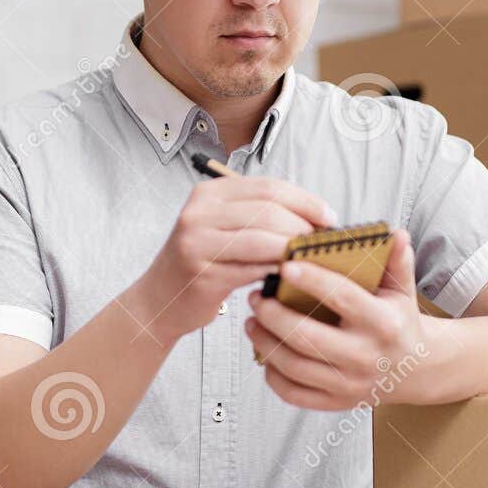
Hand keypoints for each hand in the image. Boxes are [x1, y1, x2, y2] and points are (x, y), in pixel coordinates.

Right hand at [126, 175, 336, 344]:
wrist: (159, 300)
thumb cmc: (200, 265)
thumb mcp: (222, 229)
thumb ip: (258, 217)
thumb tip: (314, 217)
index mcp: (209, 194)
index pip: (269, 187)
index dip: (305, 200)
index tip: (328, 217)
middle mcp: (199, 212)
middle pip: (268, 209)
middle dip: (303, 225)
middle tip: (321, 243)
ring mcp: (197, 241)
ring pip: (262, 237)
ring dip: (292, 249)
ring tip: (309, 260)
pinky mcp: (202, 272)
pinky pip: (252, 268)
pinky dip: (275, 271)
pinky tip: (287, 276)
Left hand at [245, 228, 429, 410]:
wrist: (414, 370)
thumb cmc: (399, 322)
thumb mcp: (403, 290)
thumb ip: (397, 261)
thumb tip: (395, 234)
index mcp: (383, 323)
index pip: (344, 298)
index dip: (312, 281)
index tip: (285, 266)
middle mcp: (366, 356)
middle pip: (308, 337)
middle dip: (273, 316)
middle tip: (256, 297)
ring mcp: (350, 384)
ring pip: (295, 367)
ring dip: (265, 343)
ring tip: (251, 322)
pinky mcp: (337, 402)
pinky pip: (295, 394)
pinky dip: (272, 375)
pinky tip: (265, 354)